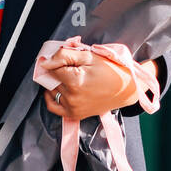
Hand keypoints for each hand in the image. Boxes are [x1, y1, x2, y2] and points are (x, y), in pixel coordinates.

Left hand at [41, 47, 158, 119]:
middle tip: (73, 67)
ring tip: (71, 77)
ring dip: (56, 82)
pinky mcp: (74, 114)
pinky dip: (52, 97)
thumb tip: (45, 62)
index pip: (52, 66)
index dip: (58, 60)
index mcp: (75, 81)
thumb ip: (64, 56)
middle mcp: (72, 97)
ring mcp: (73, 108)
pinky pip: (53, 106)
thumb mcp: (89, 56)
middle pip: (51, 78)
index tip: (66, 58)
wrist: (125, 88)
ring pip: (52, 90)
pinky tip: (59, 89)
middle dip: (58, 70)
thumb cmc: (110, 70)